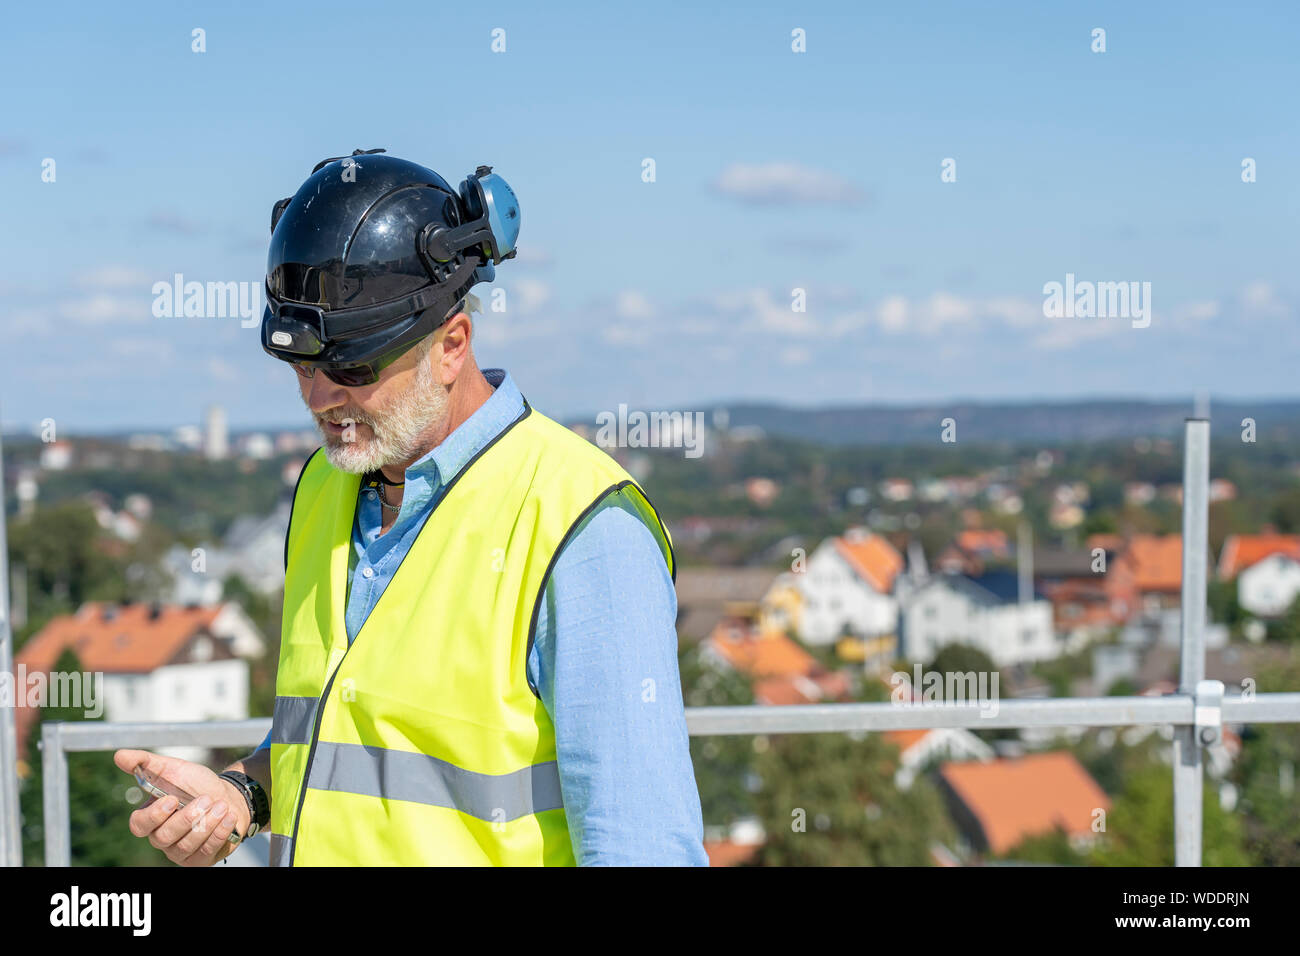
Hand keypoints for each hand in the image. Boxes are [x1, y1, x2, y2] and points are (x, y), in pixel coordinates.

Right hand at [114, 749, 251, 865]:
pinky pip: (205, 852)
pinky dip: (219, 833)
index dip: (154, 815)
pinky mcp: (199, 860)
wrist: (229, 797)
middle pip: (164, 837)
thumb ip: (146, 763)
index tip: (172, 799)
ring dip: (208, 823)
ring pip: (186, 845)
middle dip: (188, 817)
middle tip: (206, 799)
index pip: (139, 825)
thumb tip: (119, 755)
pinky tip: (229, 817)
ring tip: (222, 806)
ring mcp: (180, 852)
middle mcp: (162, 838)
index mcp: (151, 818)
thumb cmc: (197, 785)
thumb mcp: (173, 769)